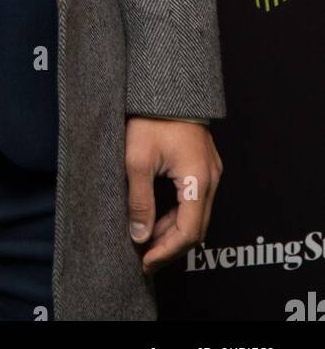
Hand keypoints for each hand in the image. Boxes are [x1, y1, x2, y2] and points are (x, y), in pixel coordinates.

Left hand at [125, 117, 222, 274]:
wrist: (166, 86)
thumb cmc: (150, 118)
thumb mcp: (137, 160)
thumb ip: (139, 201)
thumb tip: (140, 236)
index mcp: (199, 179)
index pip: (189, 232)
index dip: (167, 252)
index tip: (145, 262)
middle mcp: (211, 178)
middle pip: (196, 227)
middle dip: (170, 246)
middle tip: (144, 258)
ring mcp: (210, 171)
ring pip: (195, 214)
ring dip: (172, 230)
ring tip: (146, 240)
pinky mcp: (203, 164)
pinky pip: (194, 199)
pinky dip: (176, 213)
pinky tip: (156, 217)